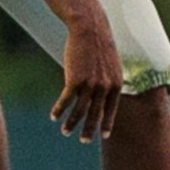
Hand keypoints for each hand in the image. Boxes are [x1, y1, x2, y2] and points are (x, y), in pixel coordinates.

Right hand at [50, 11, 122, 143]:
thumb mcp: (110, 62)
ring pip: (80, 111)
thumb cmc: (98, 42)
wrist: (89, 28)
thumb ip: (108, 79)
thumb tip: (104, 91)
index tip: (104, 135)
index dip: (107, 123)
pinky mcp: (75, 80)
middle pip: (95, 114)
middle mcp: (105, 87)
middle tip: (84, 141)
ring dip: (71, 123)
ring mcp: (90, 85)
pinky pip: (66, 100)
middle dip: (89, 129)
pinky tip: (53, 116)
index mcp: (115, 83)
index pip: (112, 109)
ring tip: (65, 132)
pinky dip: (59, 109)